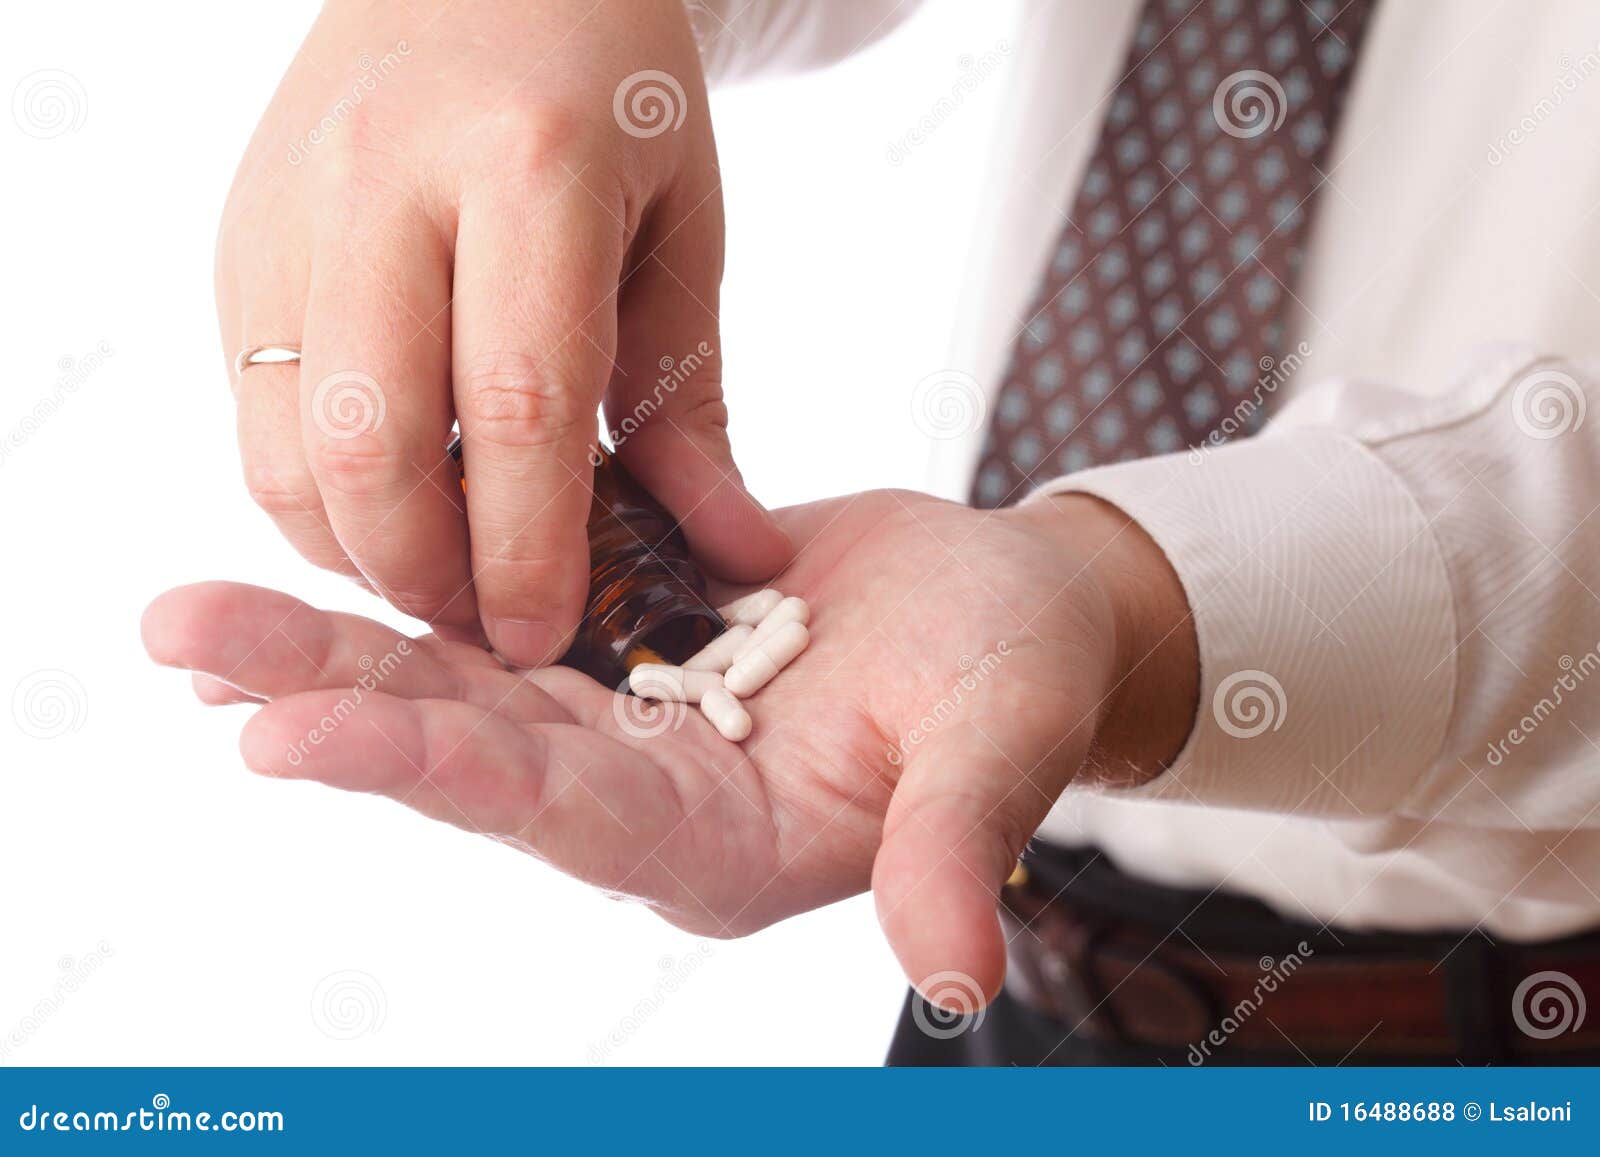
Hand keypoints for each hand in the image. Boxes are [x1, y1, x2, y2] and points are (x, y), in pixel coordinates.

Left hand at [141, 491, 1195, 1002]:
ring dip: (336, 644)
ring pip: (464, 683)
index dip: (435, 770)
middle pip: (473, 752)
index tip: (292, 735)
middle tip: (187, 643)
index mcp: (723, 842)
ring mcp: (627, 722)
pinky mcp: (623, 646)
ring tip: (193, 617)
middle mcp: (649, 797)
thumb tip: (957, 984)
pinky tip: (314, 553)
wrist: (1014, 607)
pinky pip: (501, 615)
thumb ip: (954, 849)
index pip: (562, 814)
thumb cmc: (1023, 676)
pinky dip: (412, 586)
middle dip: (333, 697)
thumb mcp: (999, 746)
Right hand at [217, 0, 787, 661]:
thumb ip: (695, 401)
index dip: (531, 550)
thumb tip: (736, 551)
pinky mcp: (237, 241)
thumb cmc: (609, 95)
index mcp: (528, 164)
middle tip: (487, 622)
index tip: (547, 636)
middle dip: (426, 575)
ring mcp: (287, 210)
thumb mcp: (682, 230)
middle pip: (372, 445)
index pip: (520, 405)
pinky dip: (316, 489)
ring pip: (282, 447)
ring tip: (441, 566)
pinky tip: (396, 494)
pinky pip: (254, 411)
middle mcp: (380, 181)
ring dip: (356, 546)